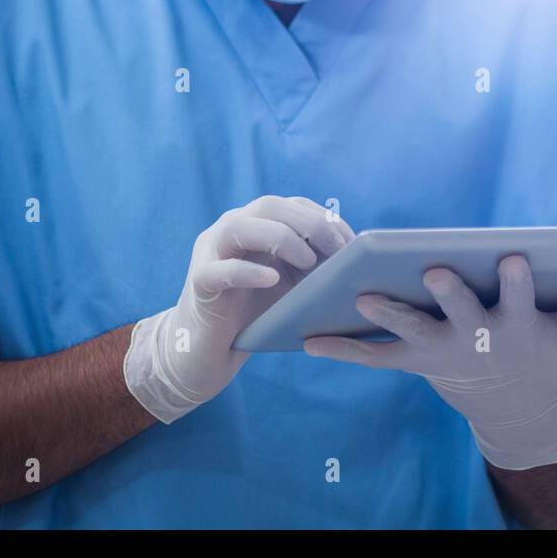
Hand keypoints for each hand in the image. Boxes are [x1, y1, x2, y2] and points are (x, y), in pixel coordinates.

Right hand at [124, 196, 353, 423]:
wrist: (207, 352)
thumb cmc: (254, 315)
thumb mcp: (291, 286)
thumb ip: (314, 267)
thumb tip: (357, 263)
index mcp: (255, 225)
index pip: (292, 205)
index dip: (324, 218)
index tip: (351, 243)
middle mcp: (230, 230)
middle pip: (268, 205)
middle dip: (307, 223)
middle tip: (335, 250)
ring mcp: (210, 253)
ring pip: (239, 226)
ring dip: (279, 238)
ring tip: (306, 262)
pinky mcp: (199, 282)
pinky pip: (220, 270)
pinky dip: (248, 271)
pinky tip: (271, 280)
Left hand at [303, 256, 556, 468]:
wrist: (518, 412)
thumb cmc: (550, 356)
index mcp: (519, 327)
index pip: (518, 298)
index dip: (513, 281)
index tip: (509, 258)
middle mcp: (479, 339)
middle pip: (463, 314)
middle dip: (450, 295)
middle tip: (436, 273)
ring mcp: (444, 352)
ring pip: (413, 333)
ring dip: (388, 315)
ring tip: (361, 298)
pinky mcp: (417, 363)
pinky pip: (375, 358)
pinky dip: (342, 350)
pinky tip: (308, 339)